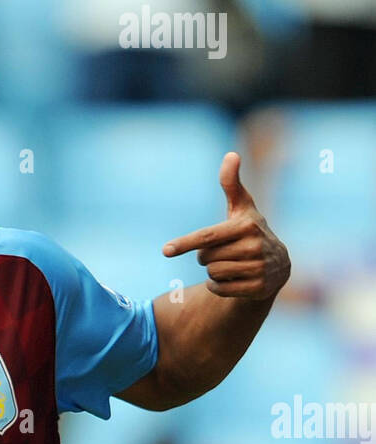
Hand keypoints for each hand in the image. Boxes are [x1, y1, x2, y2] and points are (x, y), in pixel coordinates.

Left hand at [162, 152, 289, 300]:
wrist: (277, 265)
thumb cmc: (250, 231)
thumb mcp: (242, 208)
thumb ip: (232, 184)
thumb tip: (231, 154)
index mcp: (247, 226)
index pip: (208, 237)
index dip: (185, 243)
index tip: (165, 250)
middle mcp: (254, 247)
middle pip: (206, 258)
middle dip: (206, 256)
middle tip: (221, 251)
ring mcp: (257, 269)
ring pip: (212, 274)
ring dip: (213, 271)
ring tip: (230, 264)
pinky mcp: (257, 288)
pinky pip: (219, 289)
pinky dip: (219, 285)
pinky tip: (233, 278)